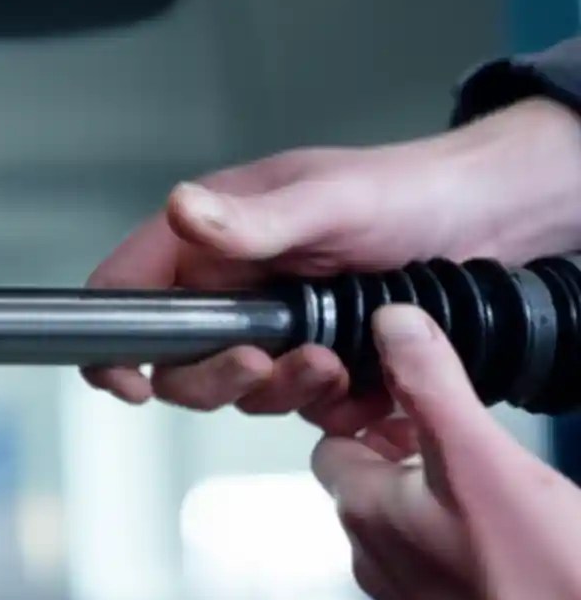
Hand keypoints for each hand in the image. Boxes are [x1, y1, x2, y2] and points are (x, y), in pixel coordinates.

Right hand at [84, 97, 580, 434]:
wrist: (488, 223)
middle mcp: (227, 285)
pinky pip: (293, 405)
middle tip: (262, 366)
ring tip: (333, 363)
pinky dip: (324, 406)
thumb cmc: (405, 192)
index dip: (111, 340)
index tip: (129, 381)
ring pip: (236, 390)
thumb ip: (254, 221)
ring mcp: (267, 327)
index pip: (124, 290)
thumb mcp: (330, 202)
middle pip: (174, 362)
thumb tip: (180, 209)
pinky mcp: (309, 358)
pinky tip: (361, 382)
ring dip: (281, 391)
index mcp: (209, 237)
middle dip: (217, 377)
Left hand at [314, 305, 580, 599]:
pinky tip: (508, 533)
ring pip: (406, 522)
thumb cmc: (545, 587)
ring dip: (437, 491)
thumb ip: (432, 388)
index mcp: (365, 512)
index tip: (411, 392)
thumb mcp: (484, 460)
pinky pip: (441, 562)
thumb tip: (393, 323)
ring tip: (490, 476)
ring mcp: (413, 598)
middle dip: (407, 446)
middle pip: (369, 481)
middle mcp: (375, 559)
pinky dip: (462, 535)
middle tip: (460, 428)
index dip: (364, 409)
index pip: (332, 440)